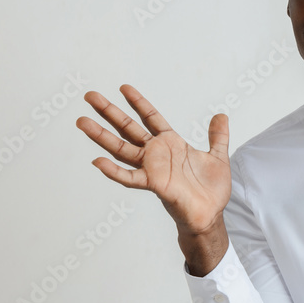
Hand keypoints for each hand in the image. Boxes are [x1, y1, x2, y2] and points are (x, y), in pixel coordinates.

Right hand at [76, 84, 230, 238]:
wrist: (211, 214)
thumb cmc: (211, 190)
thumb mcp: (218, 156)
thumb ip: (218, 136)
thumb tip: (221, 115)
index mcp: (171, 144)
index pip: (151, 118)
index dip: (138, 103)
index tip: (123, 88)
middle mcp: (157, 154)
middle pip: (128, 129)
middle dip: (110, 112)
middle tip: (90, 96)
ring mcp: (152, 168)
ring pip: (121, 149)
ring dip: (101, 136)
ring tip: (82, 122)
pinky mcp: (153, 184)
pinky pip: (130, 177)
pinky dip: (114, 171)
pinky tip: (98, 161)